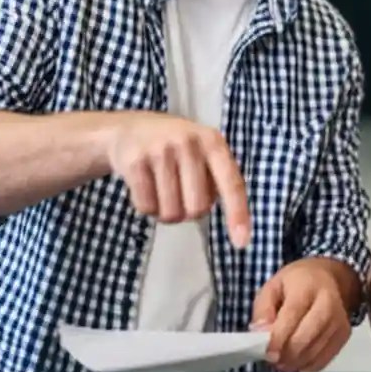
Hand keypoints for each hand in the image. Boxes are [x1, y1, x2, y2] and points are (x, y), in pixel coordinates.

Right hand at [107, 112, 249, 247]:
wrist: (129, 128)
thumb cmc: (174, 148)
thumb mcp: (202, 152)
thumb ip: (218, 179)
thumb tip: (232, 223)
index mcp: (212, 142)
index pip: (231, 183)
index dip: (238, 214)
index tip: (241, 242)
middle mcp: (188, 142)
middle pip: (197, 208)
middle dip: (189, 213)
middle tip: (180, 195)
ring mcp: (160, 150)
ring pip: (170, 213)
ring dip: (165, 212)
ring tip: (161, 190)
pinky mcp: (135, 161)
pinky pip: (146, 207)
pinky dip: (147, 208)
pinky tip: (145, 188)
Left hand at [250, 258, 355, 371]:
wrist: (328, 278)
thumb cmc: (297, 283)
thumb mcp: (272, 286)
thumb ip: (263, 310)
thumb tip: (260, 334)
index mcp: (307, 286)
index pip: (293, 315)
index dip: (279, 337)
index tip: (267, 353)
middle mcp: (328, 303)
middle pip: (306, 337)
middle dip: (286, 354)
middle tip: (271, 359)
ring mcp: (338, 321)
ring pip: (314, 352)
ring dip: (294, 363)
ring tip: (281, 360)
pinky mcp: (344, 335)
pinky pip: (323, 360)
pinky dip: (306, 365)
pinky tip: (296, 360)